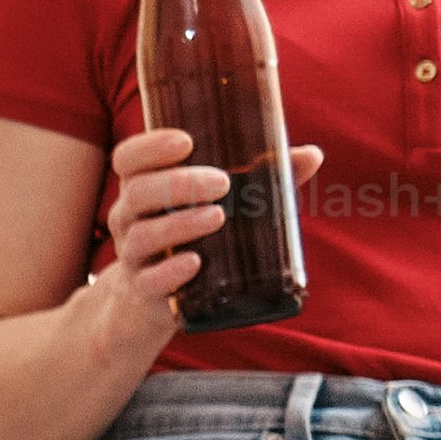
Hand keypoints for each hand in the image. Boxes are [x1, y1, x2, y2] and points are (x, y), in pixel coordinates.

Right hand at [91, 121, 317, 321]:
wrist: (154, 297)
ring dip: (179, 225)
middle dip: (179, 184)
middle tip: (223, 183)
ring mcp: (133, 256)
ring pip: (142, 236)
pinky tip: (194, 264)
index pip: (129, 159)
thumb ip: (262, 179)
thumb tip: (312, 155)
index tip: (186, 142)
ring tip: (218, 217)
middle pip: (138, 193)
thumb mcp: (218, 204)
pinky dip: (170, 272)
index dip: (150, 147)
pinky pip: (148, 281)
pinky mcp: (143, 291)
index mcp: (143, 188)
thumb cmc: (193, 236)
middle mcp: (128, 219)